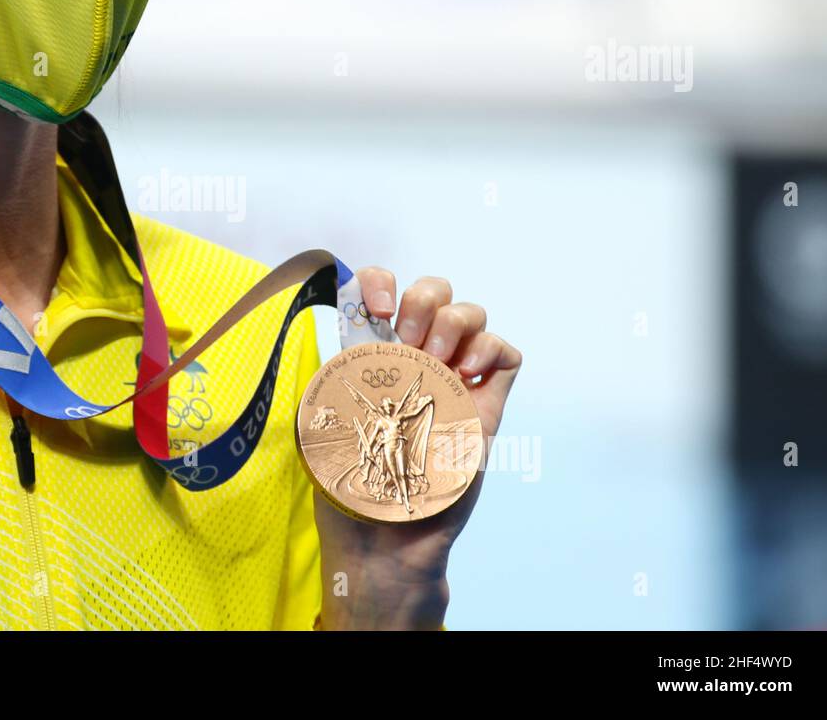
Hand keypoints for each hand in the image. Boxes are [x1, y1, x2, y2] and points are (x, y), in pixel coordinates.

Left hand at [314, 269, 521, 629]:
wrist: (387, 544)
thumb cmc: (350, 491)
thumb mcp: (321, 426)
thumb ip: (330, 380)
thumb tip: (337, 335)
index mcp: (373, 358)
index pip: (381, 290)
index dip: (380, 282)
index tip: (378, 311)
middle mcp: (416, 363)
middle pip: (434, 291)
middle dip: (423, 301)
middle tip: (410, 343)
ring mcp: (455, 383)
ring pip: (471, 314)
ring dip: (455, 322)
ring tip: (438, 361)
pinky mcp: (486, 408)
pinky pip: (506, 355)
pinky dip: (491, 350)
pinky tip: (466, 375)